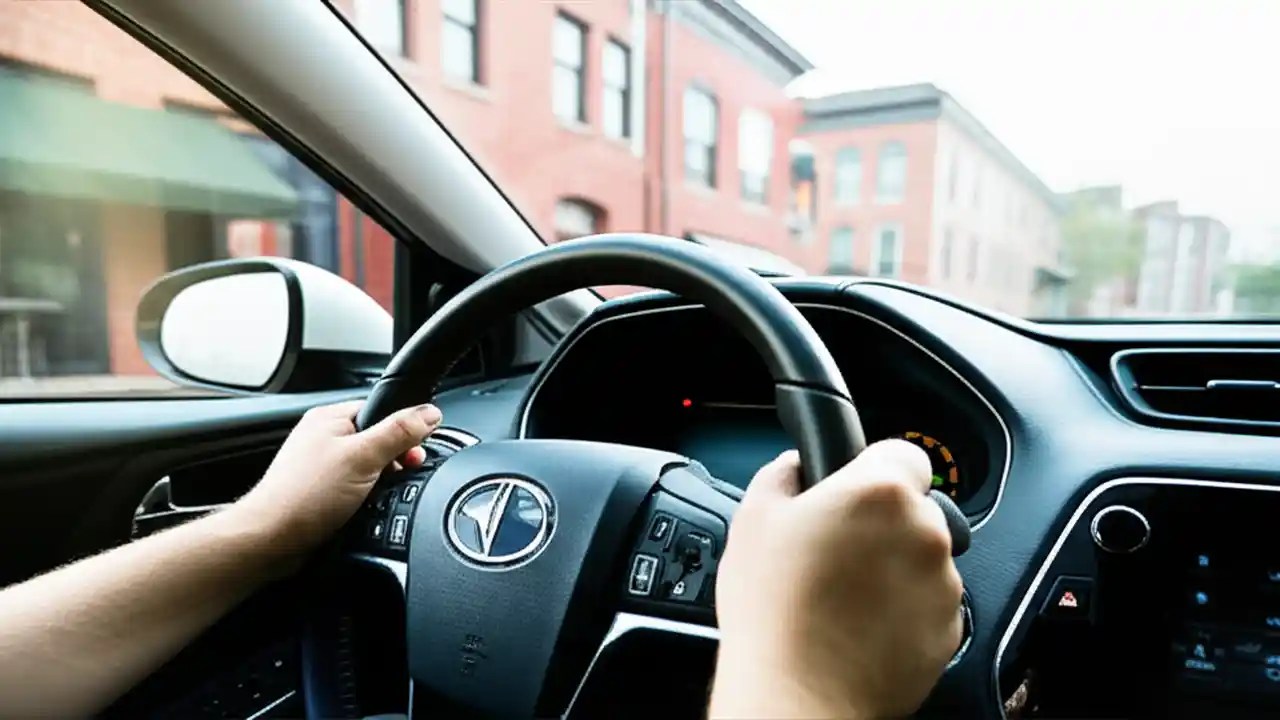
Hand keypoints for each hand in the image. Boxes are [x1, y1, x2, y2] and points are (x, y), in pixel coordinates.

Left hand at [232, 400, 442, 554]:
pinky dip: (365, 500)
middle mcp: (323, 439)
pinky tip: (363, 511)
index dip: (402, 432)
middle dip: (393, 462)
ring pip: (368, 469)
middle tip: (396, 478)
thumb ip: (399, 432)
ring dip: (379, 484)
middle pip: (377, 441)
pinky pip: (356, 490)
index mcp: (330, 418)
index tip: (413, 453)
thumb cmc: (305, 496)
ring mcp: (321, 467)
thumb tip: (429, 413)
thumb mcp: (364, 457)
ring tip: (373, 498)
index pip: (381, 411)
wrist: (272, 540)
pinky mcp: (321, 493)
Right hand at [709, 441, 962, 718]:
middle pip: (915, 509)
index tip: (853, 490)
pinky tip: (860, 624)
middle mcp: (925, 533)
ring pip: (923, 558)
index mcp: (881, 493)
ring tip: (843, 594)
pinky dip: (903, 609)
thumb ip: (784, 473)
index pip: (904, 452)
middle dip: (880, 523)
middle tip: (834, 550)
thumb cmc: (774, 611)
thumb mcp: (754, 519)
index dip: (873, 468)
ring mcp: (943, 585)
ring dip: (894, 567)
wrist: (799, 694)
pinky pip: (928, 604)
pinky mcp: (949, 631)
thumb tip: (798, 466)